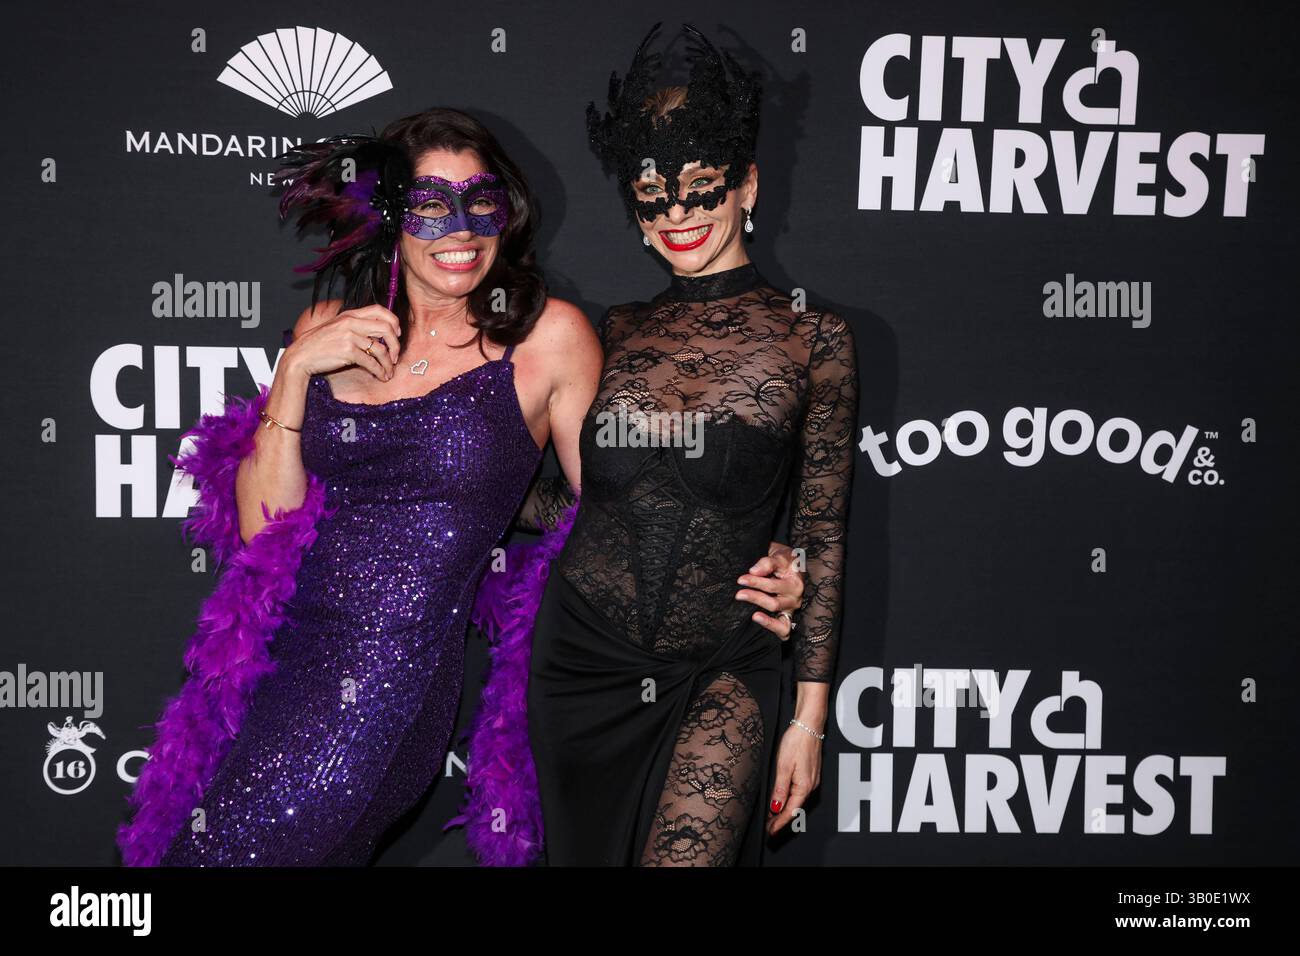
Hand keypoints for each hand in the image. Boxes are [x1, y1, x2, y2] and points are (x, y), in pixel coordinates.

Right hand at [285, 305, 402, 381]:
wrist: (301, 356)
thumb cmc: (319, 344)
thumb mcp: (337, 327)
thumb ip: (355, 327)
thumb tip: (376, 336)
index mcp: (350, 314)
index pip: (379, 310)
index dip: (393, 321)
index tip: (396, 334)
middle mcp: (351, 322)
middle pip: (386, 328)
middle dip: (396, 345)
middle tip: (395, 356)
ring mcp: (350, 336)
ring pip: (381, 349)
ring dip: (389, 363)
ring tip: (389, 372)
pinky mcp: (348, 352)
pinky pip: (372, 362)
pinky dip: (380, 371)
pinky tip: (381, 376)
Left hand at [735, 541, 804, 640]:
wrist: (790, 565)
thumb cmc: (784, 560)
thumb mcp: (778, 556)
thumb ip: (767, 563)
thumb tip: (754, 571)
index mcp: (795, 583)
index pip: (773, 586)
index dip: (756, 583)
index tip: (741, 580)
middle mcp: (795, 598)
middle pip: (773, 603)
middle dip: (754, 597)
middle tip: (739, 594)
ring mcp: (791, 609)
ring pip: (776, 615)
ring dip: (760, 611)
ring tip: (746, 606)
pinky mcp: (788, 619)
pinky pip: (783, 630)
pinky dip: (771, 626)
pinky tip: (757, 619)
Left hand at [767, 719, 822, 834]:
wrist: (809, 725)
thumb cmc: (797, 742)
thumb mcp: (783, 766)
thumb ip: (780, 788)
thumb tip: (776, 806)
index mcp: (804, 786)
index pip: (791, 811)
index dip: (779, 823)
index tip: (770, 832)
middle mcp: (811, 785)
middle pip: (795, 808)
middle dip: (781, 819)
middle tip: (769, 828)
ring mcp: (812, 780)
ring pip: (797, 801)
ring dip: (785, 810)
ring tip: (773, 818)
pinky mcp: (810, 774)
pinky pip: (799, 792)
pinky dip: (790, 800)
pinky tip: (783, 800)